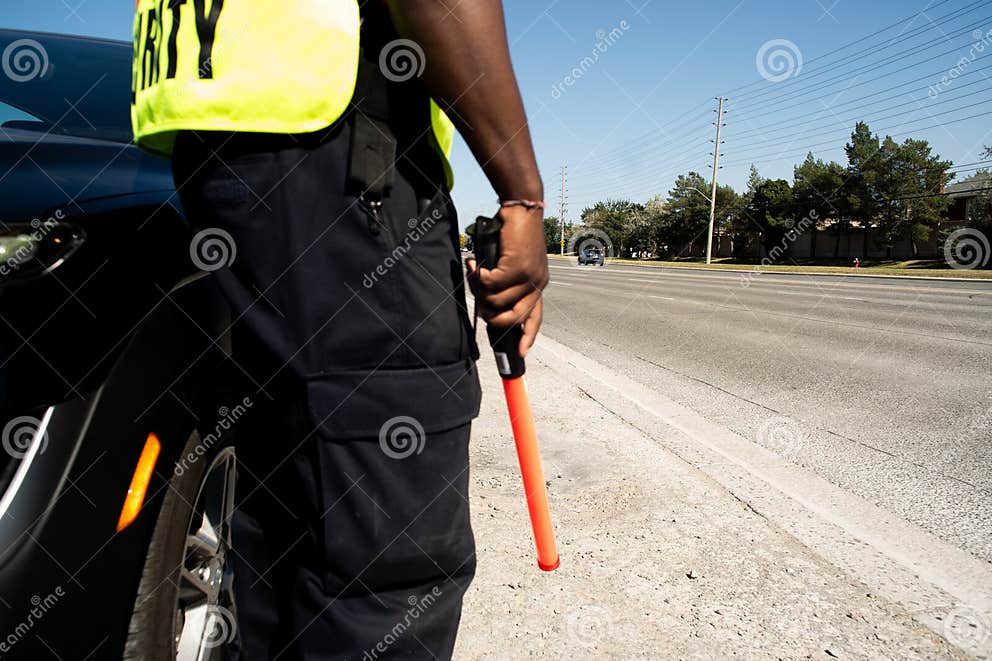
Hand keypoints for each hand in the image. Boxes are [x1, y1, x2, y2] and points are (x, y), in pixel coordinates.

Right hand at [466, 205, 548, 357]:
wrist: (521, 209)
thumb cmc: (513, 233)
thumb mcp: (512, 261)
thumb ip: (505, 281)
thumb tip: (487, 299)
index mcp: (538, 284)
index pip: (535, 317)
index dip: (528, 336)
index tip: (522, 353)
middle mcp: (537, 283)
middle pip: (513, 317)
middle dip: (492, 317)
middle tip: (480, 307)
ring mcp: (529, 277)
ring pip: (497, 301)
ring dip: (479, 290)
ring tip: (473, 274)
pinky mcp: (517, 268)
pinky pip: (490, 284)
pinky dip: (478, 276)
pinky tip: (474, 264)